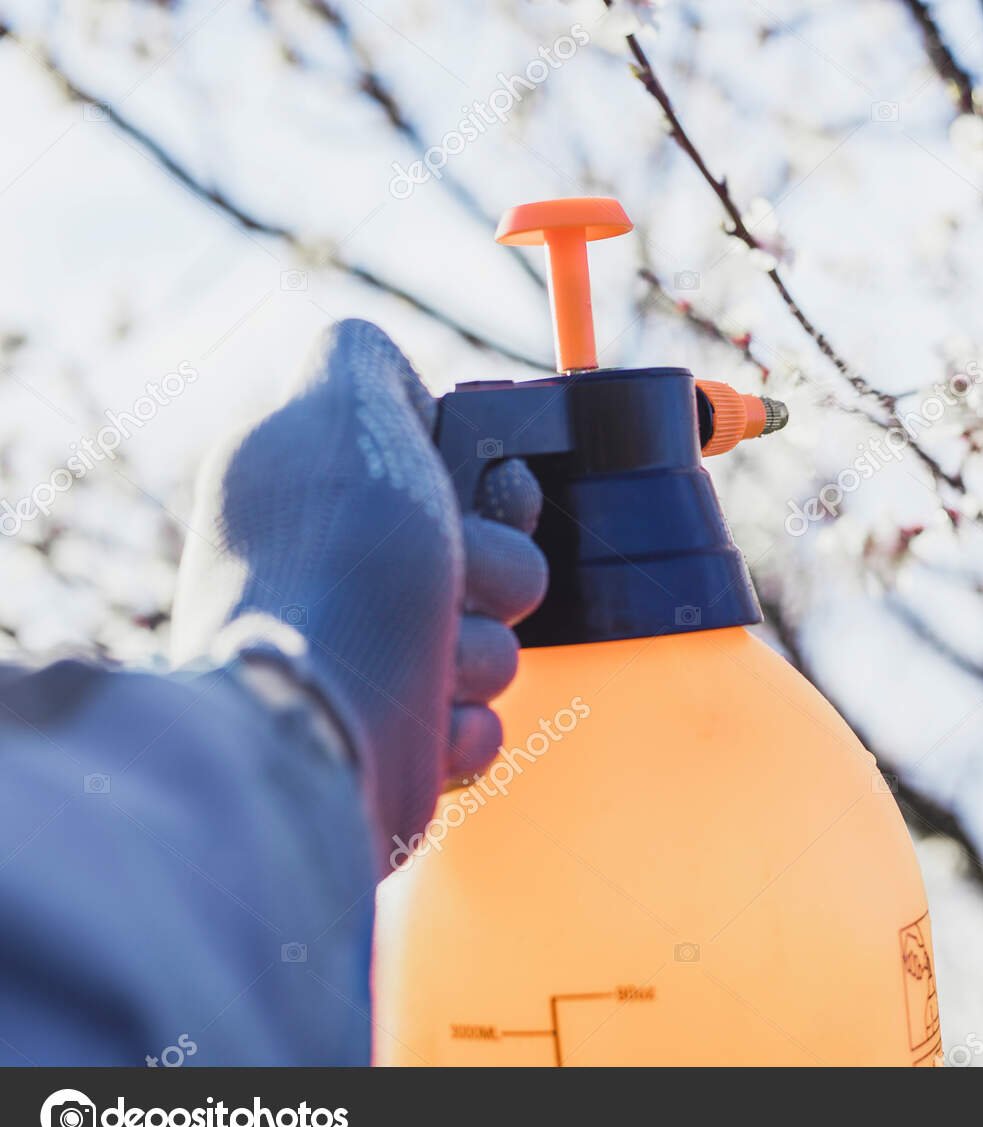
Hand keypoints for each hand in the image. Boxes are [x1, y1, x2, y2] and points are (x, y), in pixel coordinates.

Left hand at [171, 320, 546, 871]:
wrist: (313, 730)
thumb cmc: (334, 572)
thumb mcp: (341, 412)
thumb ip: (362, 357)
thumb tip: (397, 383)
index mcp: (320, 496)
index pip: (449, 473)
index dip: (496, 485)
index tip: (500, 495)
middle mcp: (338, 576)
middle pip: (489, 559)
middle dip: (495, 574)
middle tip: (452, 585)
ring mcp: (364, 663)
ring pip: (490, 645)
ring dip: (478, 656)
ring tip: (424, 668)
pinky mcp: (389, 743)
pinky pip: (476, 726)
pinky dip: (463, 729)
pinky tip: (426, 724)